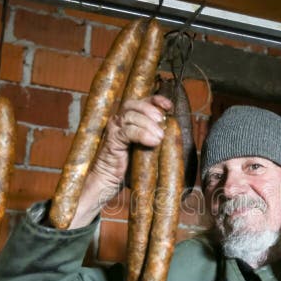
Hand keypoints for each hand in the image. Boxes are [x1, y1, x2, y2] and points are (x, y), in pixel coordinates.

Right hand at [68, 94, 171, 228]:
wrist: (107, 181)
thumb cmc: (128, 166)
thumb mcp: (145, 149)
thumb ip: (155, 138)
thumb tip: (173, 134)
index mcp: (127, 120)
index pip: (141, 101)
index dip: (155, 100)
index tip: (169, 106)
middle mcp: (118, 121)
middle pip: (133, 104)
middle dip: (150, 109)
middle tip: (162, 120)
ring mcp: (113, 130)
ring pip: (130, 116)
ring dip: (148, 124)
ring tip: (160, 136)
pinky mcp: (111, 141)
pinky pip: (127, 132)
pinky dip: (141, 134)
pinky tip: (152, 141)